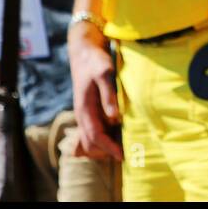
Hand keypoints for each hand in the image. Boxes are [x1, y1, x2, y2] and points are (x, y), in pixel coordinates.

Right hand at [69, 29, 122, 161]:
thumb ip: (108, 94)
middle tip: (125, 151)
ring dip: (103, 147)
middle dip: (105, 152)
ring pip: (88, 141)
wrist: (84, 53)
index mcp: (84, 108)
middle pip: (90, 145)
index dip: (108, 148)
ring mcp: (84, 114)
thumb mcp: (104, 73)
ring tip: (122, 145)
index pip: (95, 137)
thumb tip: (114, 117)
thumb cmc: (96, 62)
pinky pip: (91, 133)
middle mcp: (82, 115)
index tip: (123, 155)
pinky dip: (101, 140)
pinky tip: (116, 134)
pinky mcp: (88, 111)